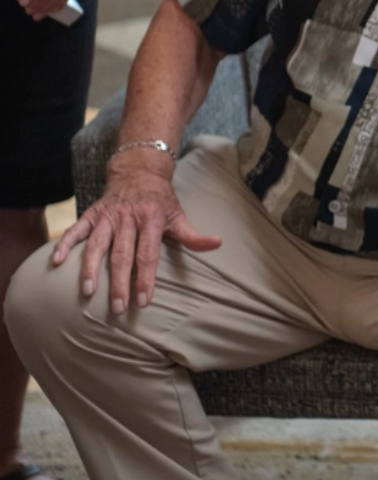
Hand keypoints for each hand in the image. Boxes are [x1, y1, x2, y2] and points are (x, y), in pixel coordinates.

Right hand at [50, 160, 222, 312]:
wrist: (139, 172)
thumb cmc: (161, 201)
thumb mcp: (179, 215)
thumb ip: (194, 235)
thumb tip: (218, 244)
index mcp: (151, 220)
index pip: (148, 255)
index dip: (146, 279)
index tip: (143, 302)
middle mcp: (128, 218)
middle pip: (122, 254)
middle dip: (118, 282)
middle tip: (117, 307)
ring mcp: (107, 216)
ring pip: (97, 244)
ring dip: (89, 268)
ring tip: (87, 291)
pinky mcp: (91, 214)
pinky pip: (76, 230)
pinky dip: (65, 244)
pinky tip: (56, 262)